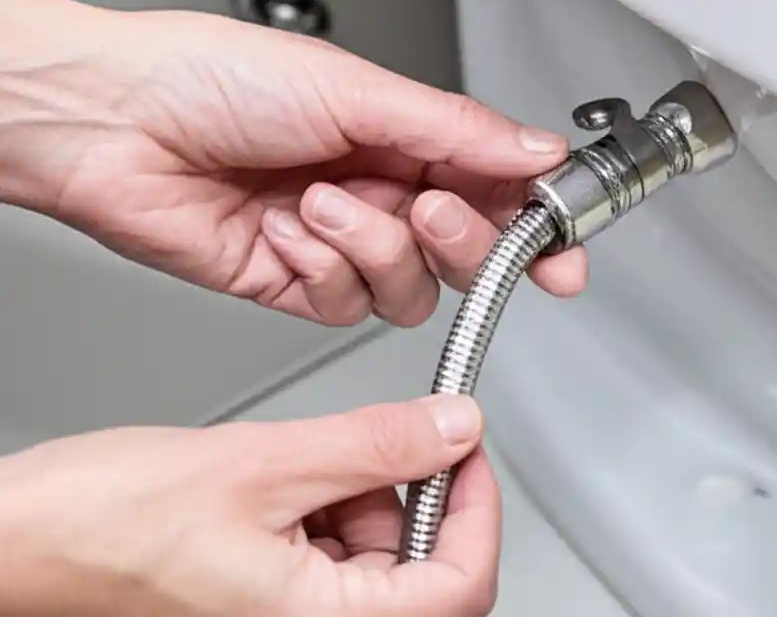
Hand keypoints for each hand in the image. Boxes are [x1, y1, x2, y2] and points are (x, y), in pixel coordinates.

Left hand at [0, 0, 586, 325]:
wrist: (114, 122)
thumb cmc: (213, 77)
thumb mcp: (356, 91)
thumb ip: (459, 133)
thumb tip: (539, 151)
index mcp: (405, 136)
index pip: (498, 189)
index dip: (537, 226)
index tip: (563, 254)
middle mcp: (381, 192)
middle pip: (466, 251)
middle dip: (456, 238)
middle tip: (426, 205)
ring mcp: (340, 243)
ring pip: (409, 289)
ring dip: (372, 248)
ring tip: (321, 202)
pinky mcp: (297, 284)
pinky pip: (345, 305)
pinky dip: (318, 267)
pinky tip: (283, 229)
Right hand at [0, 395, 498, 615]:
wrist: (11, 542)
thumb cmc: (98, 528)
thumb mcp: (262, 463)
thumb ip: (373, 446)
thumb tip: (453, 429)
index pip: (459, 588)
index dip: (477, 511)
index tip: (467, 449)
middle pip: (422, 573)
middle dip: (404, 495)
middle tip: (373, 441)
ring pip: (377, 558)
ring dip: (359, 496)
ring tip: (295, 464)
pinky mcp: (264, 600)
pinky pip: (331, 556)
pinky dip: (325, 506)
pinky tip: (281, 479)